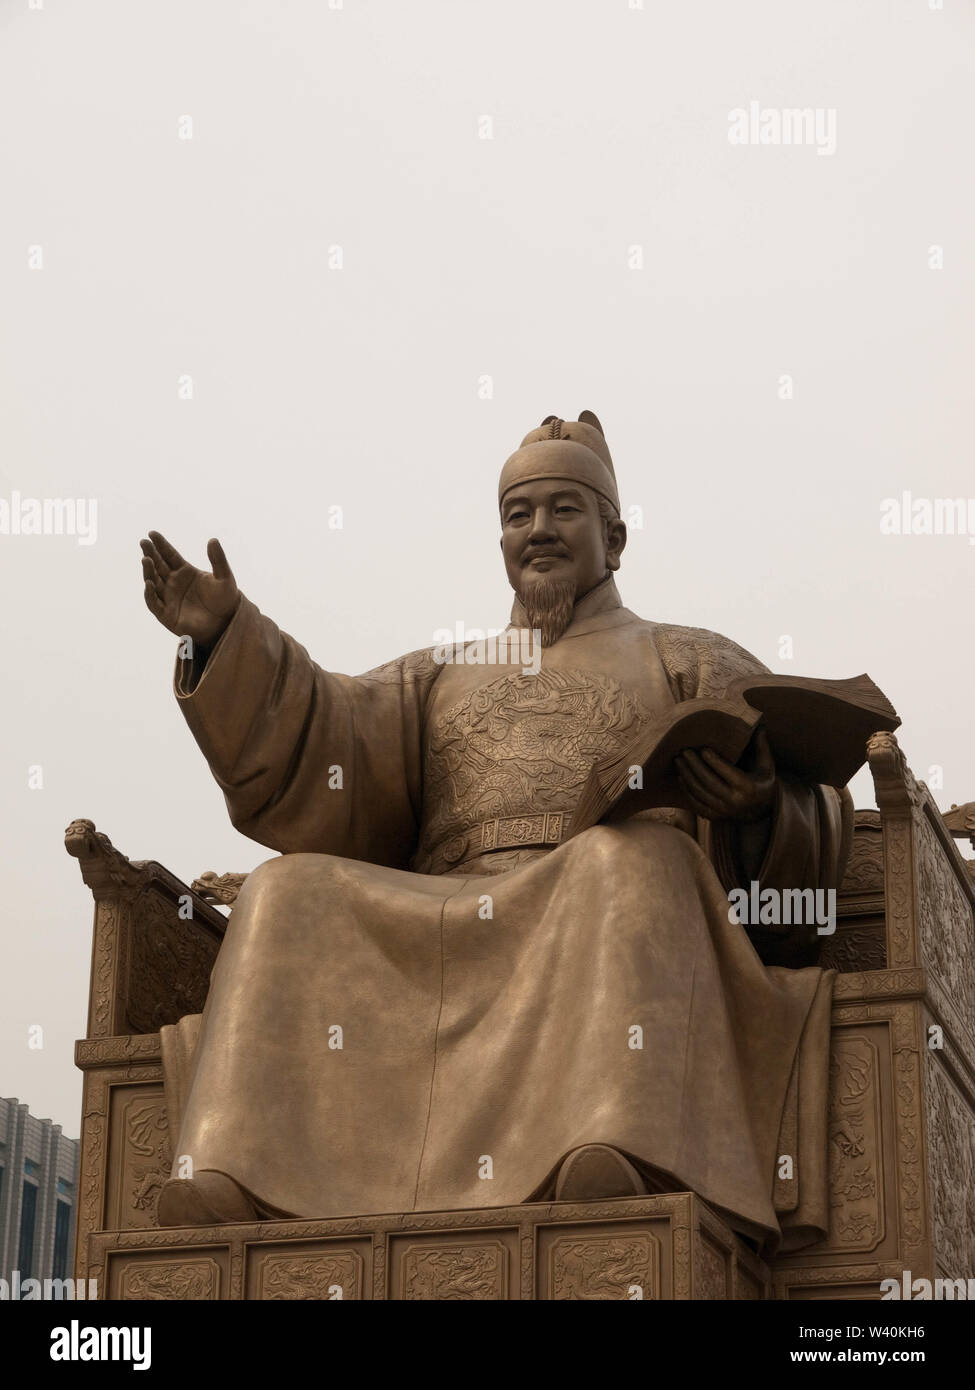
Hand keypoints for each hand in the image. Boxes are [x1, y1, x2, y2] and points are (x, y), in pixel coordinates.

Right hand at [140, 531, 238, 648]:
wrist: (226, 623)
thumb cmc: (225, 599)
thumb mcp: (224, 577)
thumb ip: (218, 559)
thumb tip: (213, 539)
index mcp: (185, 571)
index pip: (169, 555)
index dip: (160, 544)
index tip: (152, 533)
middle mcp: (173, 582)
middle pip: (158, 565)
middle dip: (150, 553)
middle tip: (144, 542)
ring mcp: (168, 597)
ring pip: (153, 581)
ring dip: (148, 571)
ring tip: (146, 559)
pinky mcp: (166, 614)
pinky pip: (154, 602)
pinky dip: (150, 593)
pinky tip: (149, 583)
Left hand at [675, 728, 775, 822]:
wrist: (761, 811)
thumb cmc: (762, 781)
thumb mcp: (766, 764)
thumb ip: (762, 745)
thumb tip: (760, 725)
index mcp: (748, 787)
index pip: (727, 772)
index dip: (714, 760)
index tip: (703, 748)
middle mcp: (734, 801)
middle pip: (709, 781)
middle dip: (694, 765)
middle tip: (684, 751)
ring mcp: (723, 811)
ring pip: (699, 792)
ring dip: (686, 775)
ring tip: (678, 760)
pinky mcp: (714, 816)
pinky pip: (696, 803)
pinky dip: (687, 790)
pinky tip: (681, 776)